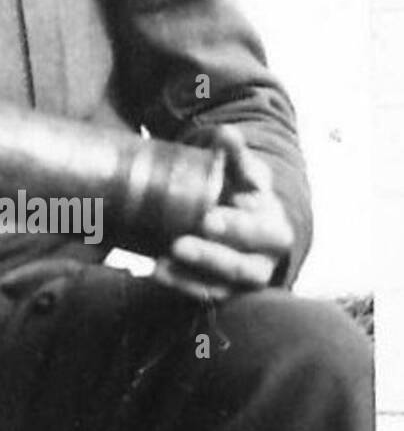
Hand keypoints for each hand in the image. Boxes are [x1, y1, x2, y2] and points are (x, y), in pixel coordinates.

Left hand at [152, 126, 293, 301]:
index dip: (239, 228)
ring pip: (223, 288)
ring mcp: (240, 280)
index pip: (265, 233)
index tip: (208, 219)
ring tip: (163, 260)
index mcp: (274, 227)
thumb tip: (227, 135)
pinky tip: (157, 271)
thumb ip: (235, 154)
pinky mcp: (219, 289)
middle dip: (211, 257)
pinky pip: (202, 295)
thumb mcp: (241, 170)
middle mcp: (262, 260)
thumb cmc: (239, 189)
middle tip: (180, 244)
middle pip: (244, 268)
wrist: (235, 214)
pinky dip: (181, 285)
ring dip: (192, 276)